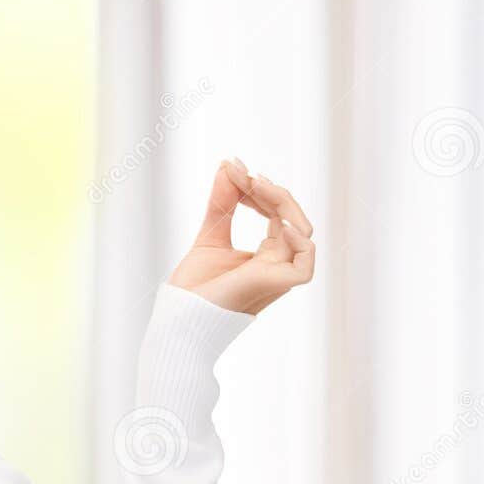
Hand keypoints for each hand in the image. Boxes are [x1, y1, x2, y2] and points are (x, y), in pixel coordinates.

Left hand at [168, 158, 315, 315]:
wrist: (178, 318)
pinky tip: (275, 222)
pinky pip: (304, 264)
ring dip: (280, 202)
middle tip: (243, 174)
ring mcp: (279, 274)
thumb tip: (227, 165)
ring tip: (253, 185)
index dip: (262, 189)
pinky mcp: (275, 285)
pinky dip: (299, 241)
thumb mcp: (210, 235)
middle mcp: (279, 263)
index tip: (236, 169)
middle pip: (293, 217)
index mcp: (268, 254)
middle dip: (270, 191)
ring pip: (302, 231)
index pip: (279, 213)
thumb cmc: (195, 287)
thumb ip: (221, 203)